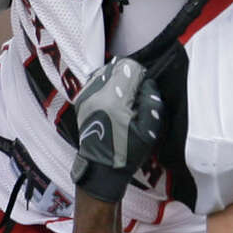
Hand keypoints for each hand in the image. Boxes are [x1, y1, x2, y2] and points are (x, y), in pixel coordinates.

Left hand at [70, 58, 162, 202]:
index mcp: (114, 100)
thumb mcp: (150, 129)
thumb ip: (152, 100)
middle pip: (115, 65)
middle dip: (128, 76)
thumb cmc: (127, 151)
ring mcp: (85, 96)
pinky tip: (111, 102)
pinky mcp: (80, 100)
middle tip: (133, 97)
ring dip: (116, 79)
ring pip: (105, 70)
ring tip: (122, 100)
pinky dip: (106, 85)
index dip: (141, 75)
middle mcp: (95, 93)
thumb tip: (146, 83)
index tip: (142, 92)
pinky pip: (96, 80)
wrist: (101, 168)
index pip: (129, 67)